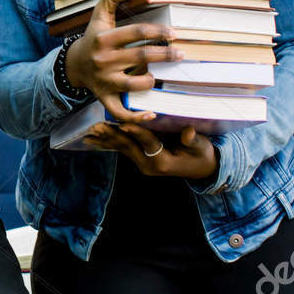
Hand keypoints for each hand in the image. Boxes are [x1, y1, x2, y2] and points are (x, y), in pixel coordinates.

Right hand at [63, 0, 180, 121]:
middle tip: (181, 54)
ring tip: (159, 76)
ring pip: (133, 84)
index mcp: (104, 40)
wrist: (73, 66)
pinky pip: (121, 111)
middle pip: (140, 57)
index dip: (157, 32)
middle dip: (164, 55)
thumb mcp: (99, 16)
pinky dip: (136, 116)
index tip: (174, 34)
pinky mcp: (105, 98)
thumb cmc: (93, 39)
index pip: (135, 32)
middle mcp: (104, 61)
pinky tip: (151, 114)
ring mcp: (105, 81)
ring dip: (150, 81)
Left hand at [86, 121, 218, 180]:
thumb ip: (193, 140)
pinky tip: (94, 139)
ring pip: (122, 148)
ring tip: (91, 132)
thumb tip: (189, 132)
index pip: (148, 143)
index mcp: (163, 161)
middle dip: (112, 135)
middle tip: (98, 126)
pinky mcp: (141, 159)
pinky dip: (108, 142)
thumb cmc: (202, 155)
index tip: (125, 124)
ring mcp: (143, 163)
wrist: (202, 169)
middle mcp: (149, 164)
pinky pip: (123, 150)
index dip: (137, 133)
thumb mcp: (201, 147)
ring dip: (106, 139)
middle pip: (129, 147)